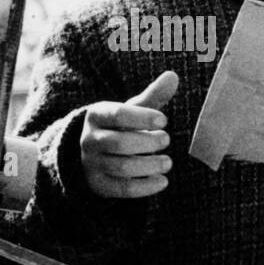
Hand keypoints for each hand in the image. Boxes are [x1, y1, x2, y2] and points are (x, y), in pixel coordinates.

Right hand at [80, 71, 178, 198]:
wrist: (93, 155)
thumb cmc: (119, 127)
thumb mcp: (132, 110)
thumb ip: (152, 96)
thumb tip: (173, 76)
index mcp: (97, 116)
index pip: (117, 114)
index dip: (142, 117)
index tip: (164, 120)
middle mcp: (90, 140)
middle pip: (119, 143)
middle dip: (147, 142)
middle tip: (166, 140)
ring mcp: (92, 164)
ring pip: (121, 167)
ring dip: (149, 165)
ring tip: (168, 162)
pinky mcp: (100, 185)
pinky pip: (122, 189)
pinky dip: (145, 187)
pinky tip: (162, 181)